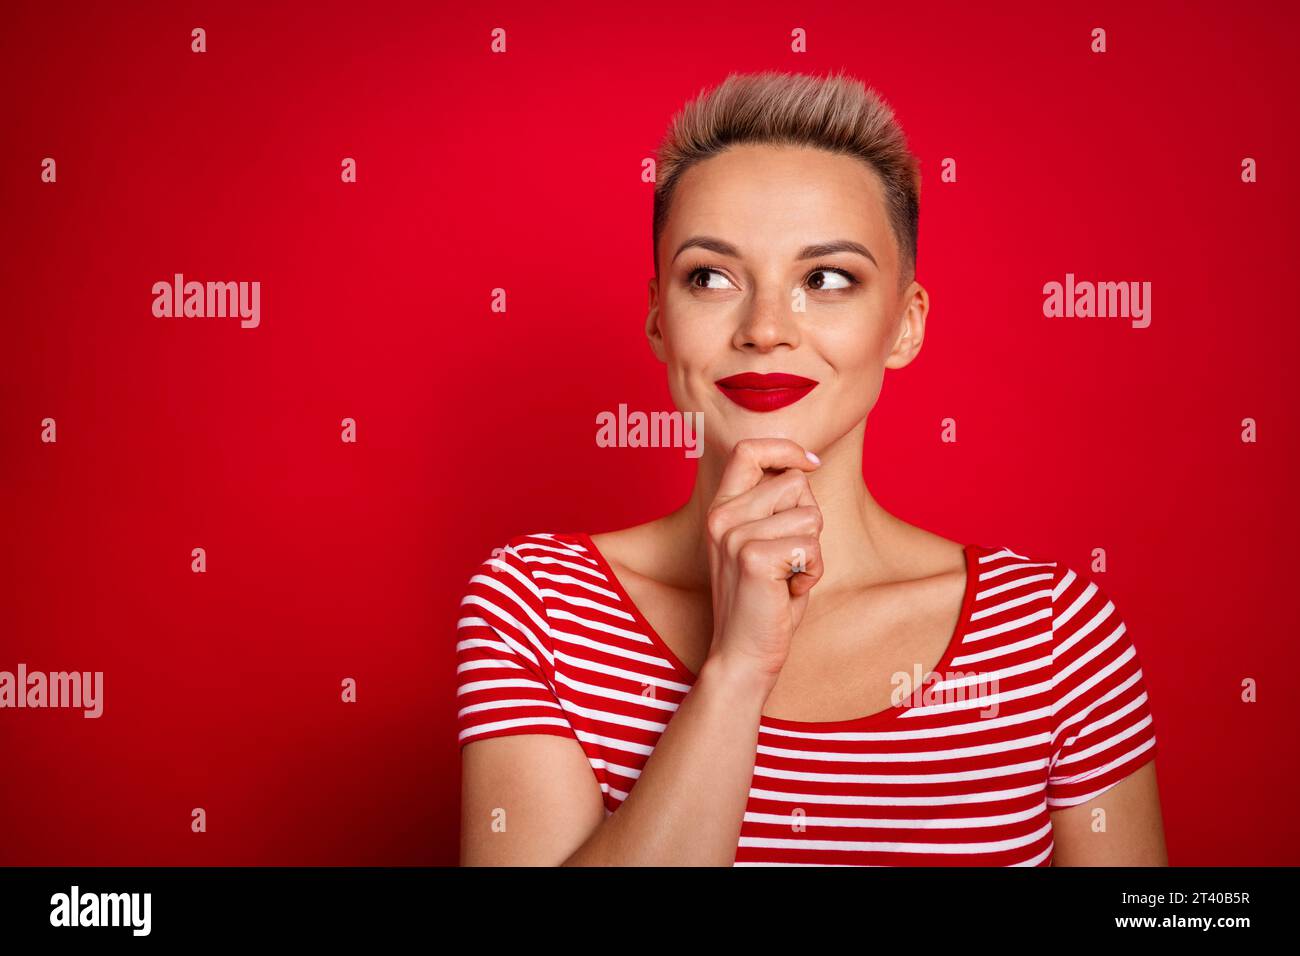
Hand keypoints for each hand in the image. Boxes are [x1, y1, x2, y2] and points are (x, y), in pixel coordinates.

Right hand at [703, 438, 823, 684]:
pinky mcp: (752, 557)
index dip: (786, 449)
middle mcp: (721, 517)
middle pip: (794, 483)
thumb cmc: (764, 602)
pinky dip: (812, 572)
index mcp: (720, 509)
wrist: (743, 655)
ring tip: (787, 577)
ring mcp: (733, 536)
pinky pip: (811, 546)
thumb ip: (774, 507)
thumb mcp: (764, 544)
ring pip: (809, 516)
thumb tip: (803, 469)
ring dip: (812, 551)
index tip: (810, 464)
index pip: (749, 450)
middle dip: (809, 519)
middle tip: (788, 558)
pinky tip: (789, 590)